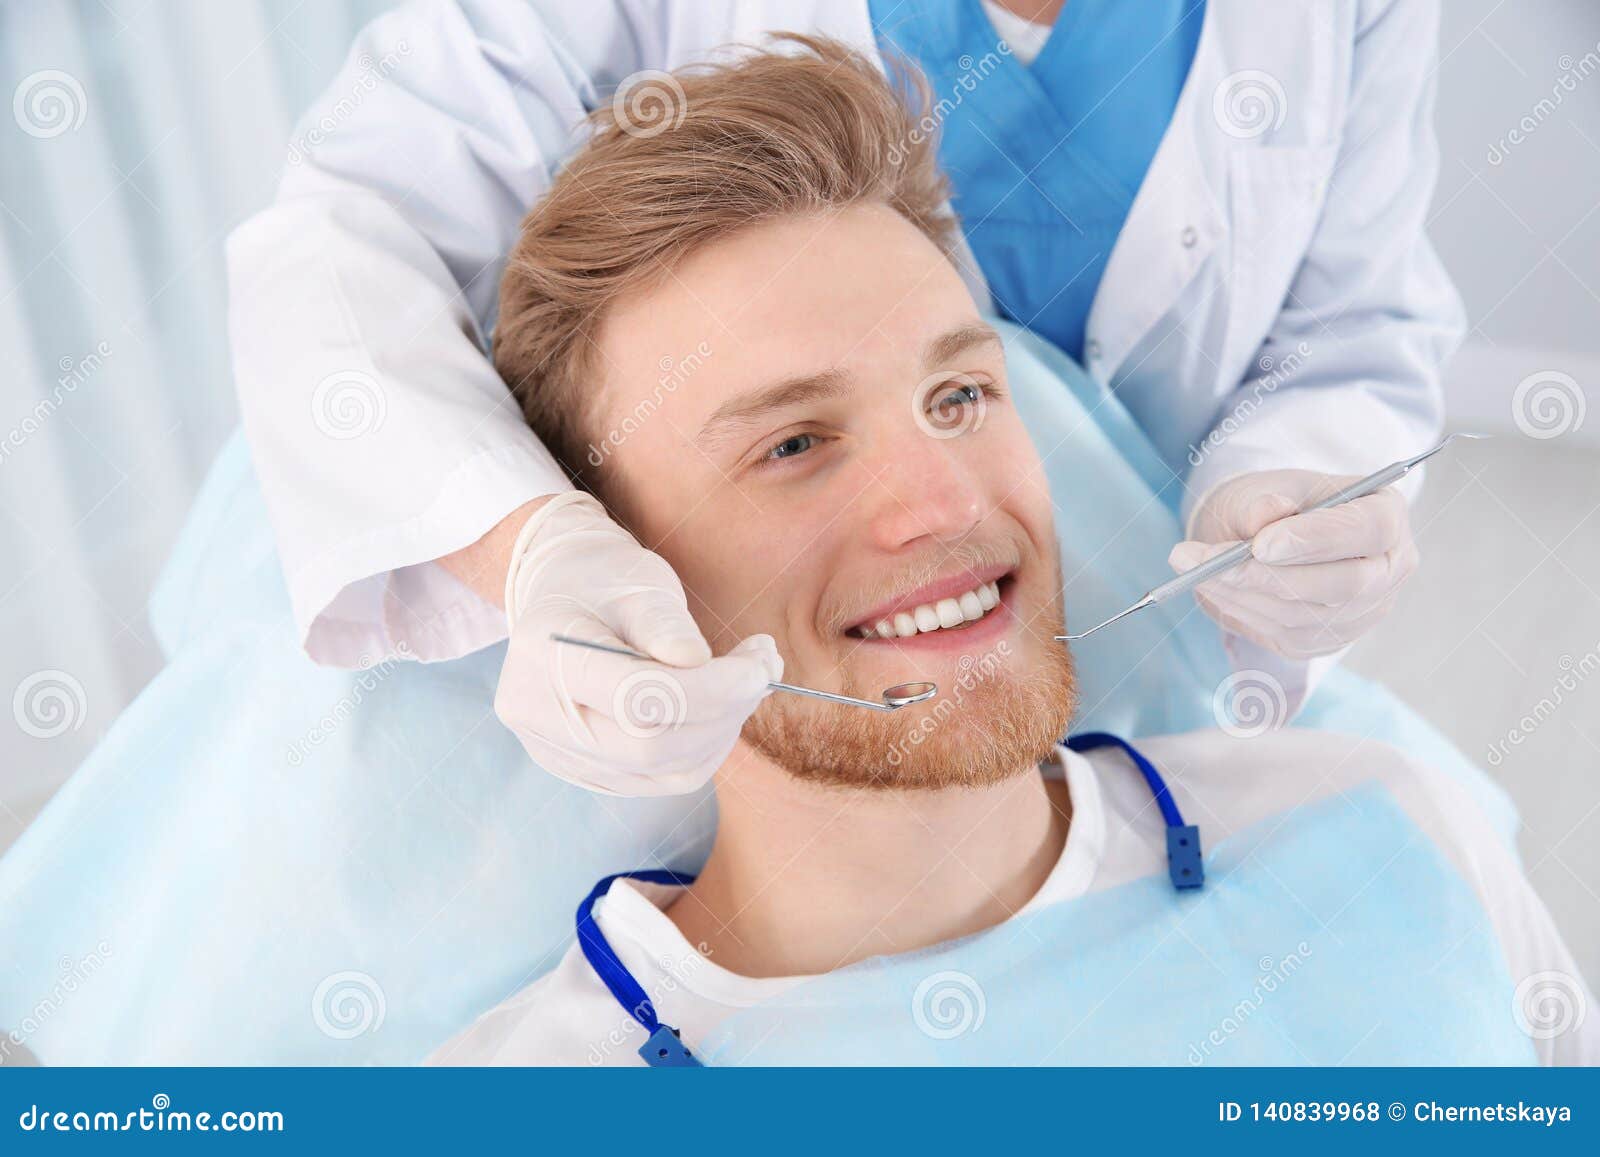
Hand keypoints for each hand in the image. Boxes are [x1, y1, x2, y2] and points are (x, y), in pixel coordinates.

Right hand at [494, 492, 781, 795]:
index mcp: (544, 660)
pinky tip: (724, 707)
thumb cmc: (604, 580)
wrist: (565, 598)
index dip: (711, 687)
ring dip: (724, 729)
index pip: (635, 696)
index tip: (760, 660)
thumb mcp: (634, 583)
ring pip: (664, 768)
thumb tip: (697, 661)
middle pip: (650, 745)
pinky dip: (706, 748)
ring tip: (749, 678)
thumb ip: (662, 622)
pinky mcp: (591, 772)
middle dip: (724, 710)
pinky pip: (664, 778)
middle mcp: (541, 719)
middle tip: (764, 666)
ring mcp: (561, 754)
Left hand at [1168, 469, 1418, 659]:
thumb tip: (1268, 513)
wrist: (1259, 534)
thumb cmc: (1271, 504)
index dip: (1318, 539)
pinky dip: (1242, 610)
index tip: (1261, 544)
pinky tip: (1212, 586)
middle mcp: (1387, 569)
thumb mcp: (1263, 488)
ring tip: (1194, 566)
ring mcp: (1362, 612)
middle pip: (1344, 584)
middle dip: (1271, 576)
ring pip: (1307, 614)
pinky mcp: (1327, 640)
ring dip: (1245, 593)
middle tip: (1212, 564)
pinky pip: (1284, 633)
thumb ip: (1263, 501)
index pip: (1371, 529)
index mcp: (1386, 514)